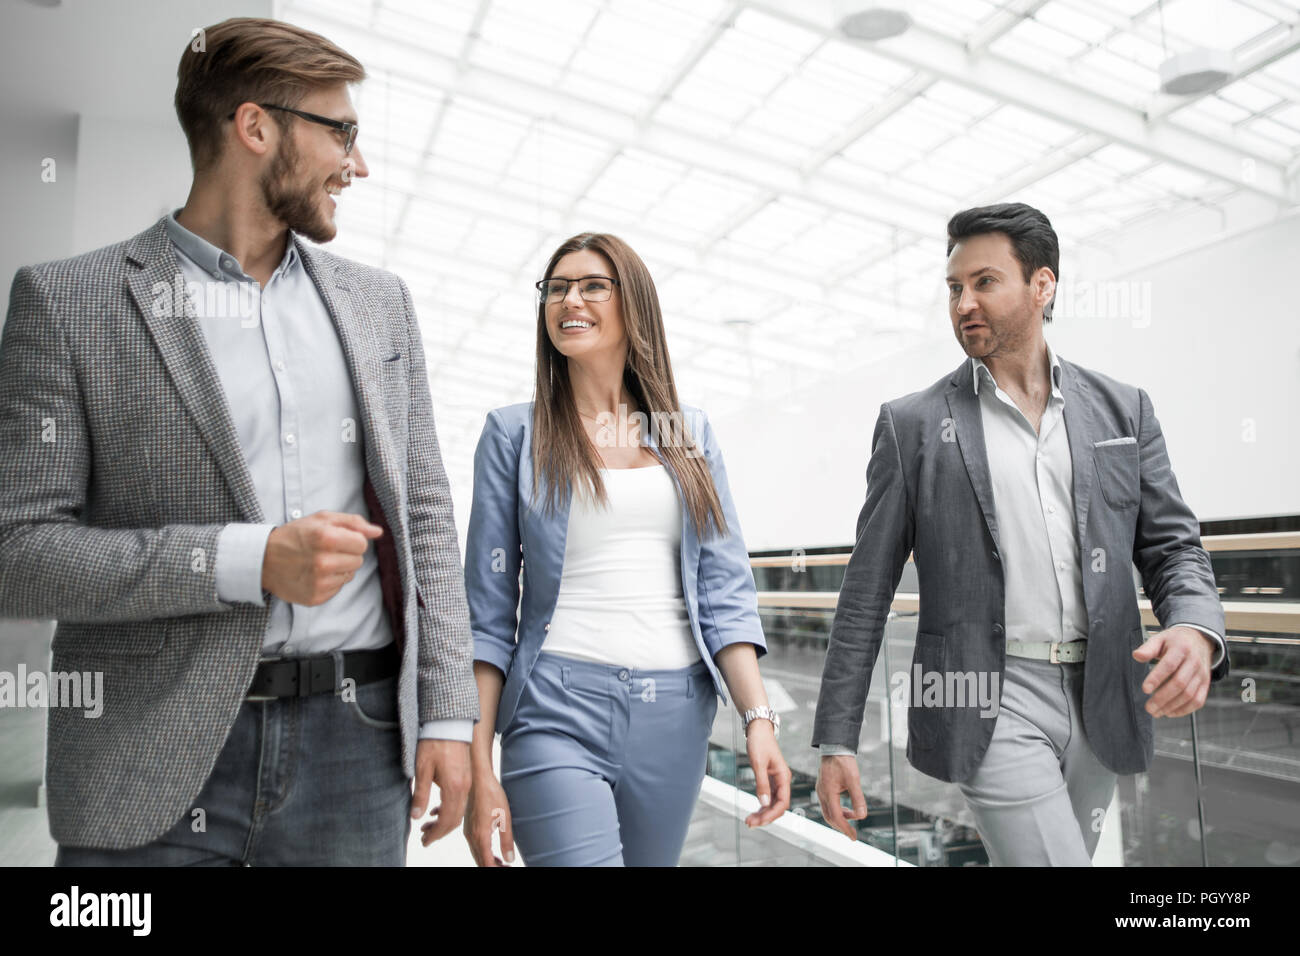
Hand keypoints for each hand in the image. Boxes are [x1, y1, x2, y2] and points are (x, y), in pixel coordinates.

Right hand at [260, 511, 382, 605]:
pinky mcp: (315, 597)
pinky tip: (313, 575)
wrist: (263, 560)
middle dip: (346, 554)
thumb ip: (353, 522)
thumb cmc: (295, 535)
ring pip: (350, 576)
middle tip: (325, 551)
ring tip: (318, 562)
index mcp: (326, 538)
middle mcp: (323, 562)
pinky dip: (330, 582)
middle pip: (358, 561)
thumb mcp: (321, 519)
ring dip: (339, 569)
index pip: (362, 544)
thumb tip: (378, 532)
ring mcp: (319, 583)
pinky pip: (338, 589)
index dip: (352, 540)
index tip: (337, 539)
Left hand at [411, 738, 470, 845]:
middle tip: (426, 839)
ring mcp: (467, 783)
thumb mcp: (422, 769)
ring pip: (459, 811)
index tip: (425, 841)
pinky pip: (461, 801)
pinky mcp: (466, 778)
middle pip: (455, 819)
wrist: (450, 724)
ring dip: (446, 823)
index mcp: (453, 787)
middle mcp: (464, 787)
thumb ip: (420, 794)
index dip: (436, 834)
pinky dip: (451, 812)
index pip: (447, 819)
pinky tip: (438, 813)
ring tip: (430, 829)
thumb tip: (415, 816)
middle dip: (441, 833)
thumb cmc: (434, 743)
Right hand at [461, 774, 514, 865]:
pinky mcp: (468, 826)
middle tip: (506, 867)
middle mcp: (471, 836)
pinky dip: (482, 852)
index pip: (486, 863)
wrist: (478, 778)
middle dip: (492, 866)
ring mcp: (468, 831)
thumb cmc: (492, 794)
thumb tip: (509, 859)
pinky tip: (491, 851)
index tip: (507, 869)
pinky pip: (474, 845)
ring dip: (487, 860)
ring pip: (476, 853)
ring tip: (501, 862)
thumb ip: (506, 840)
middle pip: (480, 861)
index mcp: (480, 836)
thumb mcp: (505, 818)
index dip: (496, 869)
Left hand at [743, 720, 790, 826]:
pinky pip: (768, 797)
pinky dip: (762, 805)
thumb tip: (763, 803)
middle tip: (750, 823)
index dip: (772, 814)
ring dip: (763, 813)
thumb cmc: (759, 742)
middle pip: (778, 806)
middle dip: (765, 817)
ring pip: (772, 803)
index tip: (759, 821)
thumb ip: (761, 784)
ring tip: (749, 820)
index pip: (782, 803)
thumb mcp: (758, 763)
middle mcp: (782, 781)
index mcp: (783, 777)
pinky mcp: (769, 779)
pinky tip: (754, 811)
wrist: (758, 729)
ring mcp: (776, 781)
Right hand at [817, 753, 866, 839]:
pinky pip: (828, 805)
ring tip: (851, 822)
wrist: (834, 747)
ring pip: (828, 812)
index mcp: (828, 792)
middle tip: (852, 835)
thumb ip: (858, 798)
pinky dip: (837, 811)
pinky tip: (847, 810)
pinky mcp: (823, 787)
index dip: (845, 828)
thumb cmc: (843, 761)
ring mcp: (821, 790)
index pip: (836, 816)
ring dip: (839, 819)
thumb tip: (862, 816)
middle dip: (841, 827)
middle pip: (829, 817)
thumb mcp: (854, 780)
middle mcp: (822, 793)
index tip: (853, 837)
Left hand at [1133, 625, 1213, 717]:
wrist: (1199, 639)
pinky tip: (1170, 712)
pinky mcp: (1206, 684)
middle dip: (1162, 698)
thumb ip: (1148, 648)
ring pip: (1189, 695)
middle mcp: (1194, 662)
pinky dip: (1184, 710)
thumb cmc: (1175, 641)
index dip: (1157, 678)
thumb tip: (1136, 656)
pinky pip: (1198, 700)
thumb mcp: (1160, 638)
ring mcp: (1202, 674)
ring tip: (1156, 712)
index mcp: (1181, 648)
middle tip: (1148, 707)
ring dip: (1172, 706)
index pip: (1169, 665)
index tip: (1145, 689)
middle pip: (1179, 683)